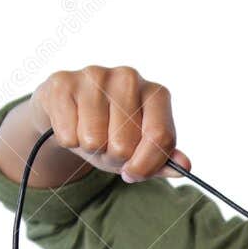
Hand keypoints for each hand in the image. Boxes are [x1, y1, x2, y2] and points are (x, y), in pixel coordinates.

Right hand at [28, 66, 190, 181]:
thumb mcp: (140, 150)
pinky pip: (68, 135)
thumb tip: (184, 165)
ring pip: (93, 140)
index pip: (160, 137)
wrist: (67, 112)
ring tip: (88, 133)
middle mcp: (129, 78)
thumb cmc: (110, 132)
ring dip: (89, 148)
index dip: (146, 166)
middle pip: (124, 144)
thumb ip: (163, 160)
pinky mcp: (63, 82)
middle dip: (114, 157)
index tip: (132, 174)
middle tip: (107, 145)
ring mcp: (95, 75)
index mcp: (156, 94)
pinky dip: (68, 141)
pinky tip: (70, 124)